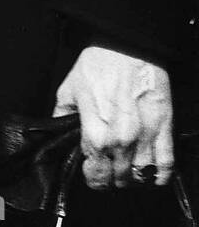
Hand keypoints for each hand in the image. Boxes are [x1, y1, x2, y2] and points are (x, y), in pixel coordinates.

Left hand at [53, 45, 173, 190]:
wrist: (126, 46)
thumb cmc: (97, 64)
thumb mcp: (69, 89)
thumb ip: (62, 116)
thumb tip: (60, 133)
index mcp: (94, 134)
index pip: (95, 176)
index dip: (93, 177)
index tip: (93, 172)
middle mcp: (120, 142)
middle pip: (119, 180)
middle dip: (113, 177)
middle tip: (110, 167)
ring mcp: (145, 137)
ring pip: (142, 177)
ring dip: (134, 176)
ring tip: (129, 167)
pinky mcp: (164, 129)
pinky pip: (166, 165)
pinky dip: (160, 175)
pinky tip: (152, 172)